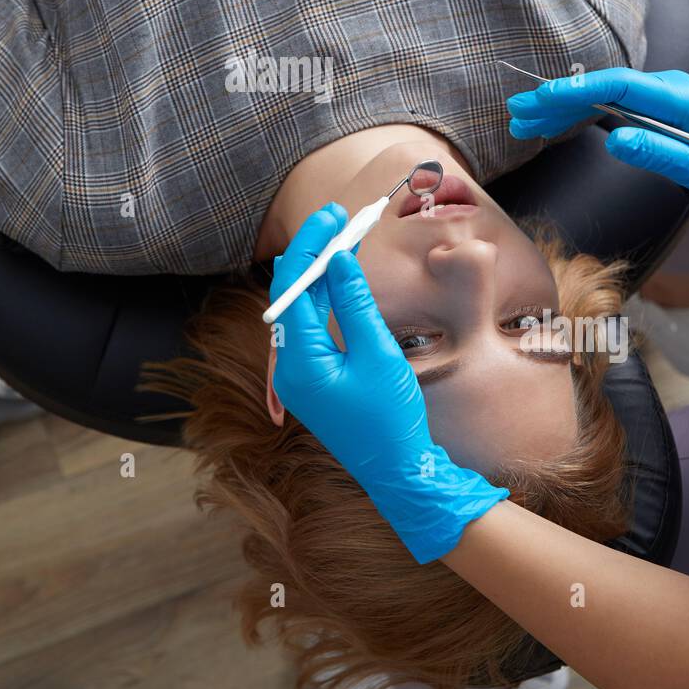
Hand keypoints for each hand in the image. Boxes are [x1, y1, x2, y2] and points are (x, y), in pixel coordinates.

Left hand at [270, 204, 507, 561]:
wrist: (399, 473)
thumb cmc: (391, 419)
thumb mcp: (377, 355)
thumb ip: (354, 303)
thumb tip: (336, 258)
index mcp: (298, 362)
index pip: (293, 288)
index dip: (310, 245)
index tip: (332, 215)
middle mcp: (289, 366)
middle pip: (291, 294)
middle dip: (312, 253)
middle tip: (336, 217)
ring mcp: (299, 373)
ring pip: (300, 308)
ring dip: (319, 272)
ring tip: (339, 235)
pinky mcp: (314, 377)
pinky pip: (311, 327)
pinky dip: (325, 298)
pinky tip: (339, 275)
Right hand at [507, 66, 688, 192]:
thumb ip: (663, 153)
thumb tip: (616, 139)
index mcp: (682, 100)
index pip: (619, 86)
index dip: (577, 90)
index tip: (543, 97)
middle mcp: (669, 90)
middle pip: (603, 88)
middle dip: (558, 98)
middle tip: (519, 111)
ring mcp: (664, 97)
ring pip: (603, 97)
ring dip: (563, 107)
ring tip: (526, 121)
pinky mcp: (660, 109)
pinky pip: (614, 105)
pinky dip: (583, 113)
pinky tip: (558, 121)